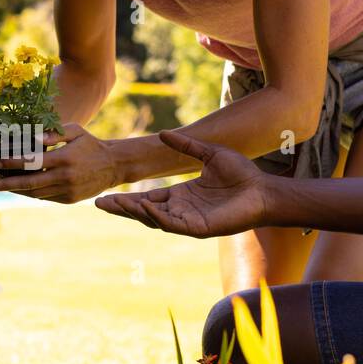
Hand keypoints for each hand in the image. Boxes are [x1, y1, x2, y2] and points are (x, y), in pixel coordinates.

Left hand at [0, 123, 119, 203]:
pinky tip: (17, 189)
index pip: (32, 162)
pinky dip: (29, 193)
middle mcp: (64, 177)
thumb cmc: (90, 144)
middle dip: (5, 184)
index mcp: (64, 158)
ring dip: (15, 190)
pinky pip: (44, 197)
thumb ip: (54, 133)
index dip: (11, 163)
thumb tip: (33, 137)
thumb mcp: (76, 131)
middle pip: (29, 183)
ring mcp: (66, 190)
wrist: (113, 166)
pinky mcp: (68, 199)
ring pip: (34, 193)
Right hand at [94, 131, 272, 237]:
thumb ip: (185, 146)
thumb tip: (162, 134)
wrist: (263, 190)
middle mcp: (181, 211)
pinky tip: (145, 207)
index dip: (127, 199)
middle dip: (122, 209)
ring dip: (135, 212)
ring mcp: (189, 222)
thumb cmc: (241, 175)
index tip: (106, 197)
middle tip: (99, 204)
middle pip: (144, 212)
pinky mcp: (199, 229)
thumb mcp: (209, 154)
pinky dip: (158, 217)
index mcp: (181, 196)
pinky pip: (173, 224)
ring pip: (154, 220)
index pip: (148, 199)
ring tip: (117, 204)